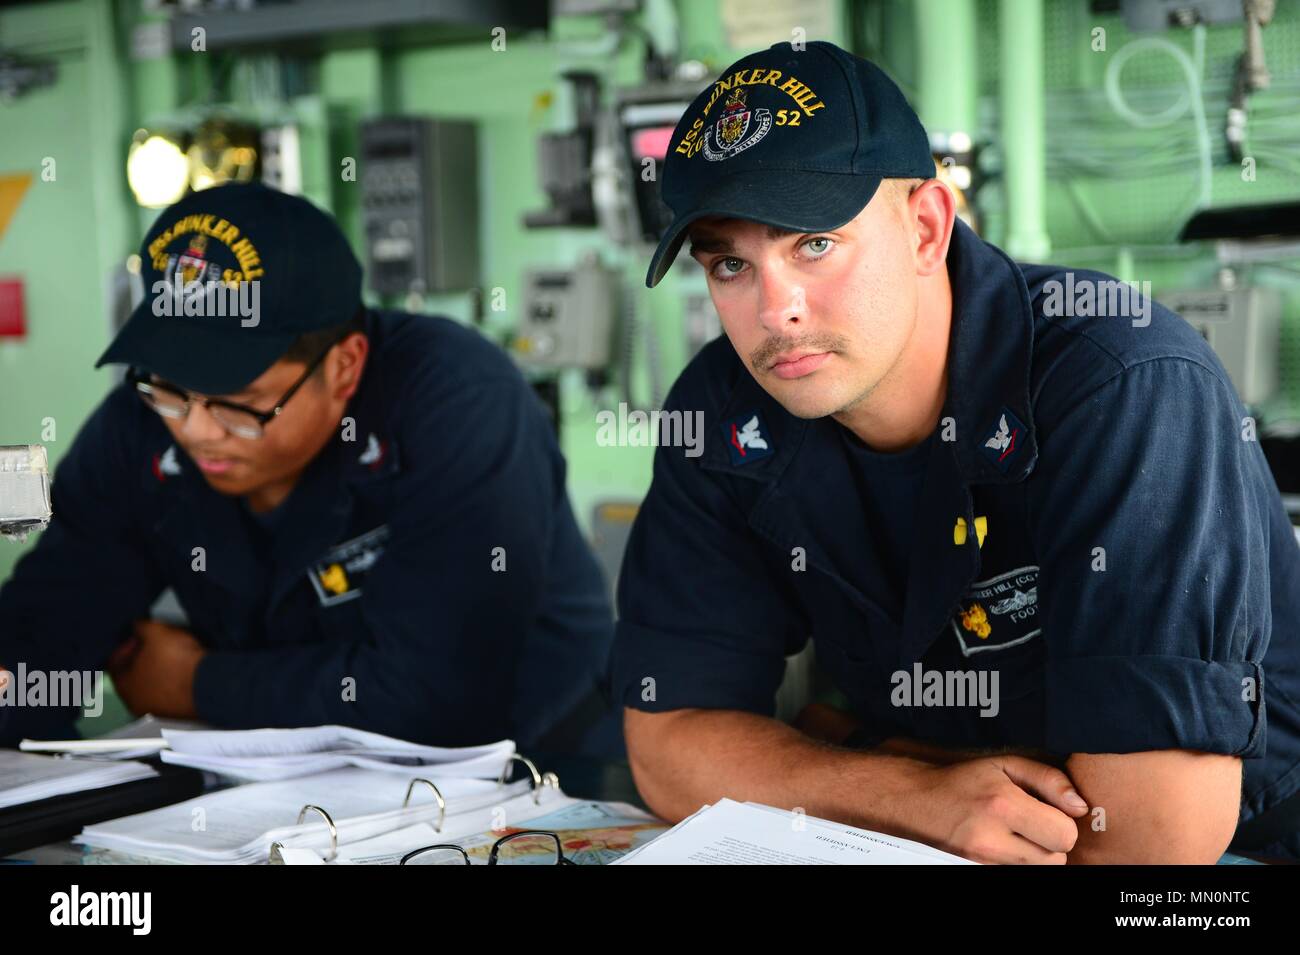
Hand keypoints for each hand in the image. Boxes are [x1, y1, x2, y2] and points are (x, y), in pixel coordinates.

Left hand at [108, 620, 206, 718]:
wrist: (210, 684)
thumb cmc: (175, 659)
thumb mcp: (156, 632)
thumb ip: (141, 627)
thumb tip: (136, 627)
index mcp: (123, 686)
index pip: (115, 661)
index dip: (128, 643)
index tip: (143, 634)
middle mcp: (135, 704)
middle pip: (134, 675)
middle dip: (144, 658)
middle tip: (158, 644)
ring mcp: (158, 711)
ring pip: (153, 685)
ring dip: (160, 671)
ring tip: (175, 656)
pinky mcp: (178, 714)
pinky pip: (170, 693)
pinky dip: (174, 681)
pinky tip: (185, 670)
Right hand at [900, 754, 1088, 863]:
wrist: (918, 801)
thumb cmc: (961, 779)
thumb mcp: (1005, 763)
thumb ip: (1048, 779)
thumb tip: (1080, 806)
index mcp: (1003, 805)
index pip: (1064, 833)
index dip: (1065, 820)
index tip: (1052, 808)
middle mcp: (994, 838)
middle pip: (1058, 858)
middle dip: (1055, 839)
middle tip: (1038, 819)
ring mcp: (987, 859)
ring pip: (1043, 868)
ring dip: (1042, 851)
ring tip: (1024, 829)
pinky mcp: (983, 869)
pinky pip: (1022, 870)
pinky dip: (1024, 858)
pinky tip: (1010, 838)